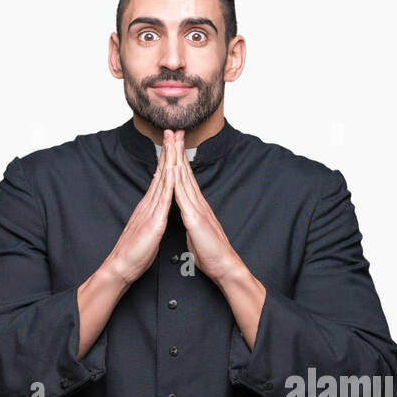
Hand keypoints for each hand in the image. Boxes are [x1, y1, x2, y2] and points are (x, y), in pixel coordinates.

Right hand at [105, 129, 177, 282]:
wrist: (122, 267)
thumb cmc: (135, 253)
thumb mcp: (147, 230)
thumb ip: (153, 218)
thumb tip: (157, 213)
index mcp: (149, 207)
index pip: (160, 178)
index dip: (167, 160)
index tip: (172, 143)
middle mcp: (148, 204)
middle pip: (160, 172)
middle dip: (168, 151)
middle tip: (172, 130)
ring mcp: (150, 211)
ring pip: (162, 180)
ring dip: (169, 159)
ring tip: (173, 140)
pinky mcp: (153, 222)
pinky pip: (162, 200)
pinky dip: (168, 183)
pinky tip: (172, 170)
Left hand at [171, 128, 244, 283]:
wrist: (224, 266)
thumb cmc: (211, 254)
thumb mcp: (197, 234)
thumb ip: (192, 223)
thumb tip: (188, 221)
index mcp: (196, 207)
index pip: (186, 179)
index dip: (179, 160)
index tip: (174, 144)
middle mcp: (198, 203)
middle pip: (186, 172)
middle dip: (178, 151)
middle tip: (174, 130)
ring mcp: (197, 209)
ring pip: (184, 180)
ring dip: (177, 159)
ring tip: (172, 141)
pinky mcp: (195, 219)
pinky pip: (184, 199)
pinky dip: (178, 183)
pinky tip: (173, 170)